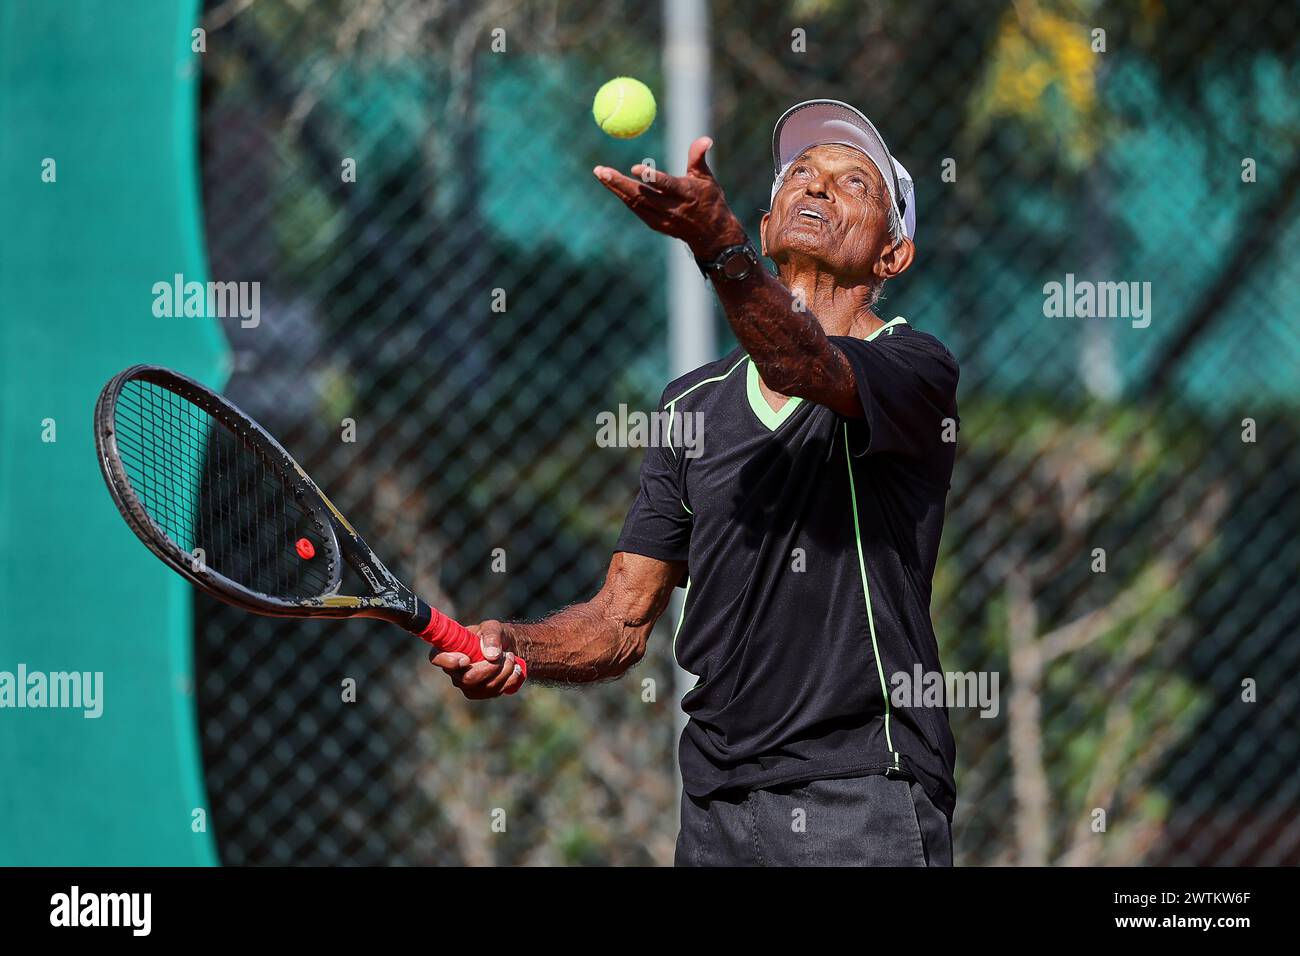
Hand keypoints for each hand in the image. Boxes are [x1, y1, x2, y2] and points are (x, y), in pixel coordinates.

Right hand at [429, 620, 524, 698]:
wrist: (506, 648)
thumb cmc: (492, 636)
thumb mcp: (492, 628)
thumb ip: (491, 636)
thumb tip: (491, 655)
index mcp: (448, 650)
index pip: (437, 658)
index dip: (449, 661)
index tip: (466, 659)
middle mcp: (453, 671)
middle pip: (467, 679)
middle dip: (491, 668)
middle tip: (506, 654)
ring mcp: (466, 685)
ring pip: (484, 687)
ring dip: (504, 672)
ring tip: (511, 657)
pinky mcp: (480, 693)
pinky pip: (494, 692)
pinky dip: (509, 679)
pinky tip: (515, 668)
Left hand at [594, 136, 747, 259]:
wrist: (711, 234)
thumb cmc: (709, 200)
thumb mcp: (706, 178)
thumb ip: (698, 158)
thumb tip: (705, 139)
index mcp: (686, 195)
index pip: (667, 186)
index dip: (651, 178)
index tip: (634, 168)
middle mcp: (672, 209)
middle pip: (642, 196)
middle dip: (620, 183)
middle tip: (602, 171)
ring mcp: (662, 219)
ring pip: (634, 203)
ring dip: (615, 188)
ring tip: (600, 173)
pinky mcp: (655, 225)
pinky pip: (635, 208)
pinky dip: (623, 196)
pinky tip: (611, 184)